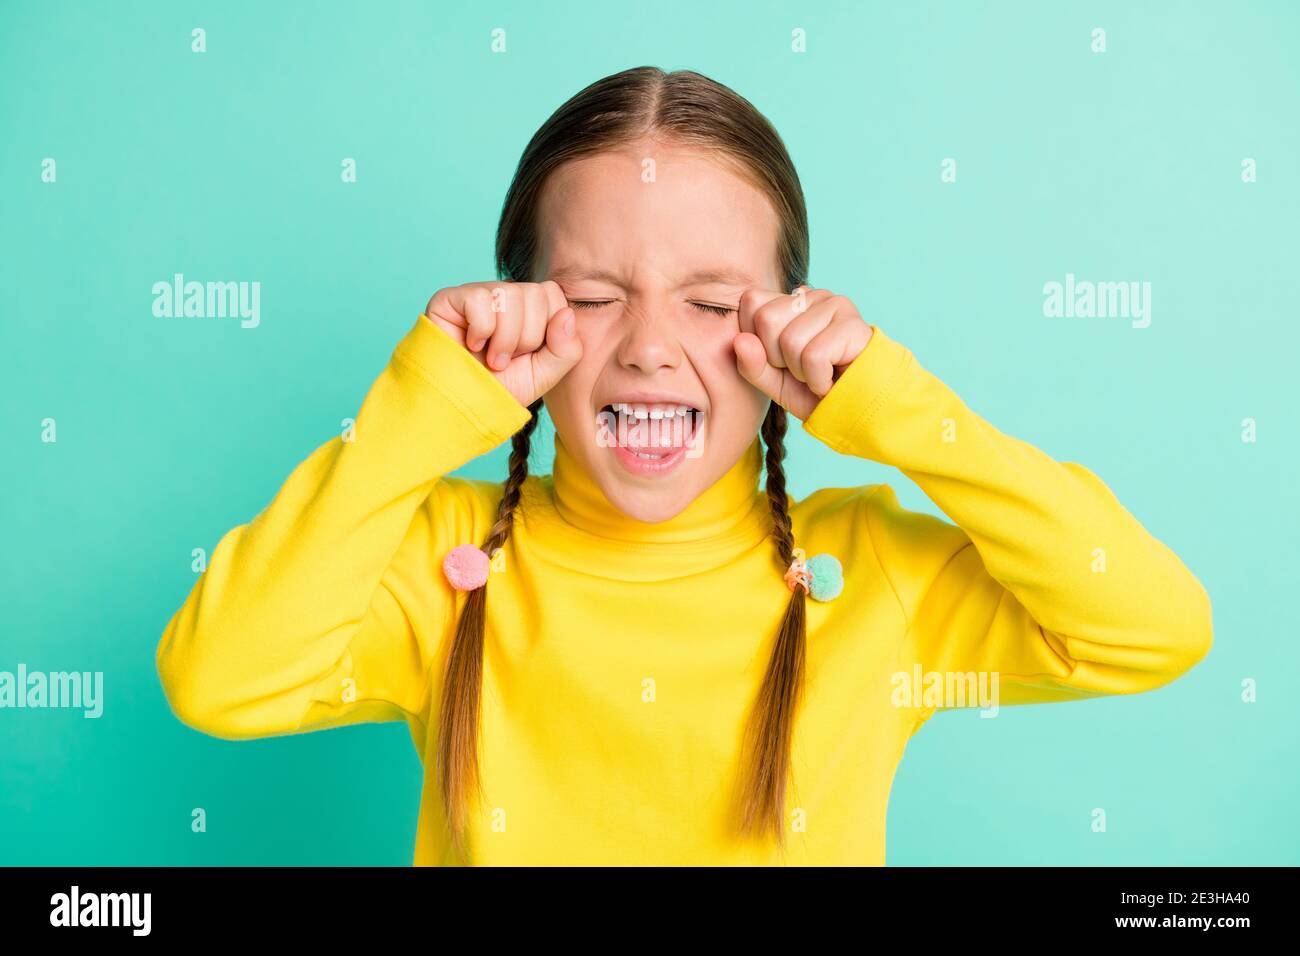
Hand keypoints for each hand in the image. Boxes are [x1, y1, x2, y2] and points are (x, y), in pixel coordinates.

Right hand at [424, 280, 581, 406]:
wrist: (462, 407)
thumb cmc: (500, 389)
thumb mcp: (544, 375)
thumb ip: (567, 349)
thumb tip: (567, 314)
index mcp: (527, 309)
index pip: (552, 293)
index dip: (547, 328)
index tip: (529, 354)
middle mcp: (503, 297)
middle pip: (535, 293)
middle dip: (527, 337)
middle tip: (507, 360)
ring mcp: (477, 294)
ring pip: (510, 293)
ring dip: (505, 338)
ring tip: (491, 359)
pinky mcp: (450, 299)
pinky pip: (479, 299)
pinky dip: (481, 330)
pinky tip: (471, 345)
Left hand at [732, 285, 872, 419]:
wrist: (858, 412)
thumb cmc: (815, 392)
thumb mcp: (774, 382)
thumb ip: (751, 364)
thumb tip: (739, 340)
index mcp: (790, 302)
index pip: (751, 302)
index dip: (758, 342)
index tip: (781, 361)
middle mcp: (813, 296)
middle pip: (767, 319)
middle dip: (779, 359)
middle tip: (803, 370)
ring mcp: (836, 305)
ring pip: (790, 340)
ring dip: (802, 373)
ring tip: (821, 375)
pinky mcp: (854, 325)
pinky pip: (814, 356)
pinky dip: (818, 381)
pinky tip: (833, 381)